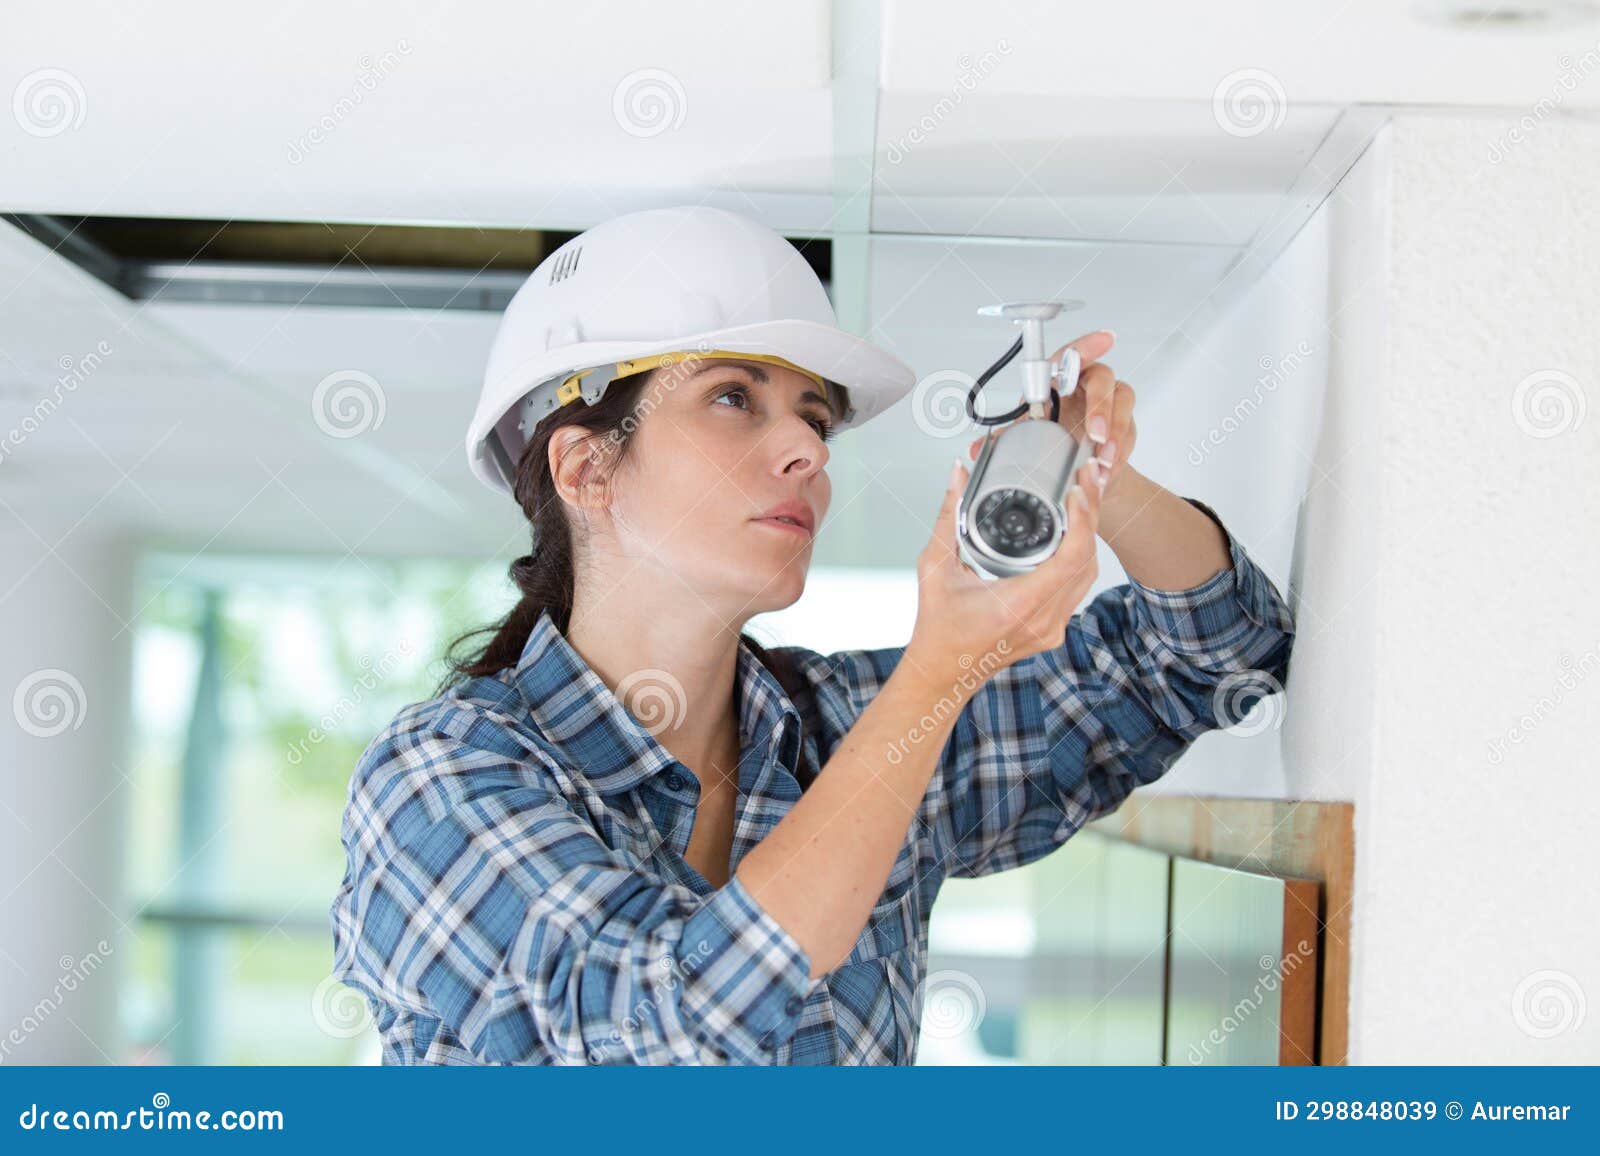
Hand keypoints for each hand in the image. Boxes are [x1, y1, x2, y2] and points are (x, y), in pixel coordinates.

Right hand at [906, 455, 1101, 687]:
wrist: (942, 672)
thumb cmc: (938, 627)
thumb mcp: (935, 567)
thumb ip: (949, 517)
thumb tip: (958, 475)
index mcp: (1019, 605)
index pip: (1071, 556)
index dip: (1083, 518)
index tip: (1078, 489)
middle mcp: (1043, 619)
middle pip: (1087, 560)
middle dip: (1091, 516)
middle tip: (1085, 480)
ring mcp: (1052, 628)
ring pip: (1087, 574)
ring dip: (1088, 536)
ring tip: (1081, 500)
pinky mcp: (1053, 630)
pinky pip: (1078, 588)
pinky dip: (1079, 558)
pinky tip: (1070, 535)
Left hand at [966, 329, 1136, 503]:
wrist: (1077, 468)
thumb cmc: (1051, 438)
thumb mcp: (1026, 436)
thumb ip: (1006, 440)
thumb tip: (976, 451)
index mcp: (1060, 380)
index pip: (1073, 355)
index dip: (1088, 345)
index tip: (1106, 339)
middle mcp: (1088, 385)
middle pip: (1103, 378)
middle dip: (1101, 405)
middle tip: (1095, 432)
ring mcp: (1110, 403)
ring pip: (1122, 402)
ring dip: (1115, 432)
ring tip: (1103, 459)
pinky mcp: (1124, 424)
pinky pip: (1128, 431)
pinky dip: (1120, 452)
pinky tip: (1109, 468)